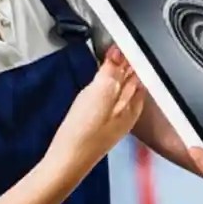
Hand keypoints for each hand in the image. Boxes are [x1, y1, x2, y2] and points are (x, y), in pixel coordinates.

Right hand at [50, 46, 145, 170]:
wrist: (66, 162)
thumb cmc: (83, 134)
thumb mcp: (99, 95)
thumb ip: (111, 73)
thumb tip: (118, 54)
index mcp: (132, 102)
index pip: (136, 70)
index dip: (128, 53)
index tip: (118, 41)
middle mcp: (128, 111)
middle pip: (130, 79)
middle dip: (124, 61)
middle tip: (113, 46)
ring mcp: (115, 119)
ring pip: (120, 89)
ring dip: (115, 73)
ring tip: (107, 59)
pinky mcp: (102, 124)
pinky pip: (109, 100)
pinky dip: (106, 87)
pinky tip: (99, 85)